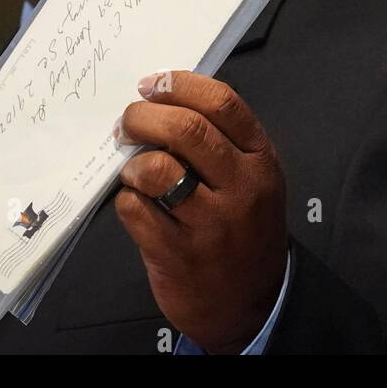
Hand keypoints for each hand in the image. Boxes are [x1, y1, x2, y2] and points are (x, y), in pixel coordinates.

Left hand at [114, 70, 287, 352]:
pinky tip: (136, 203)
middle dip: (144, 116)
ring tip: (132, 169)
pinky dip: (127, 200)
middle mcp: (242, 187)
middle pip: (187, 129)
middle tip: (127, 121)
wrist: (251, 303)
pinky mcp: (179, 254)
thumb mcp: (251, 179)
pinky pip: (136, 210)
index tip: (152, 84)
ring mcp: (212, 223)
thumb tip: (161, 101)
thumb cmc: (243, 230)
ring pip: (158, 169)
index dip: (179, 84)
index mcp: (260, 159)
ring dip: (133, 161)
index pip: (222, 102)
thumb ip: (220, 140)